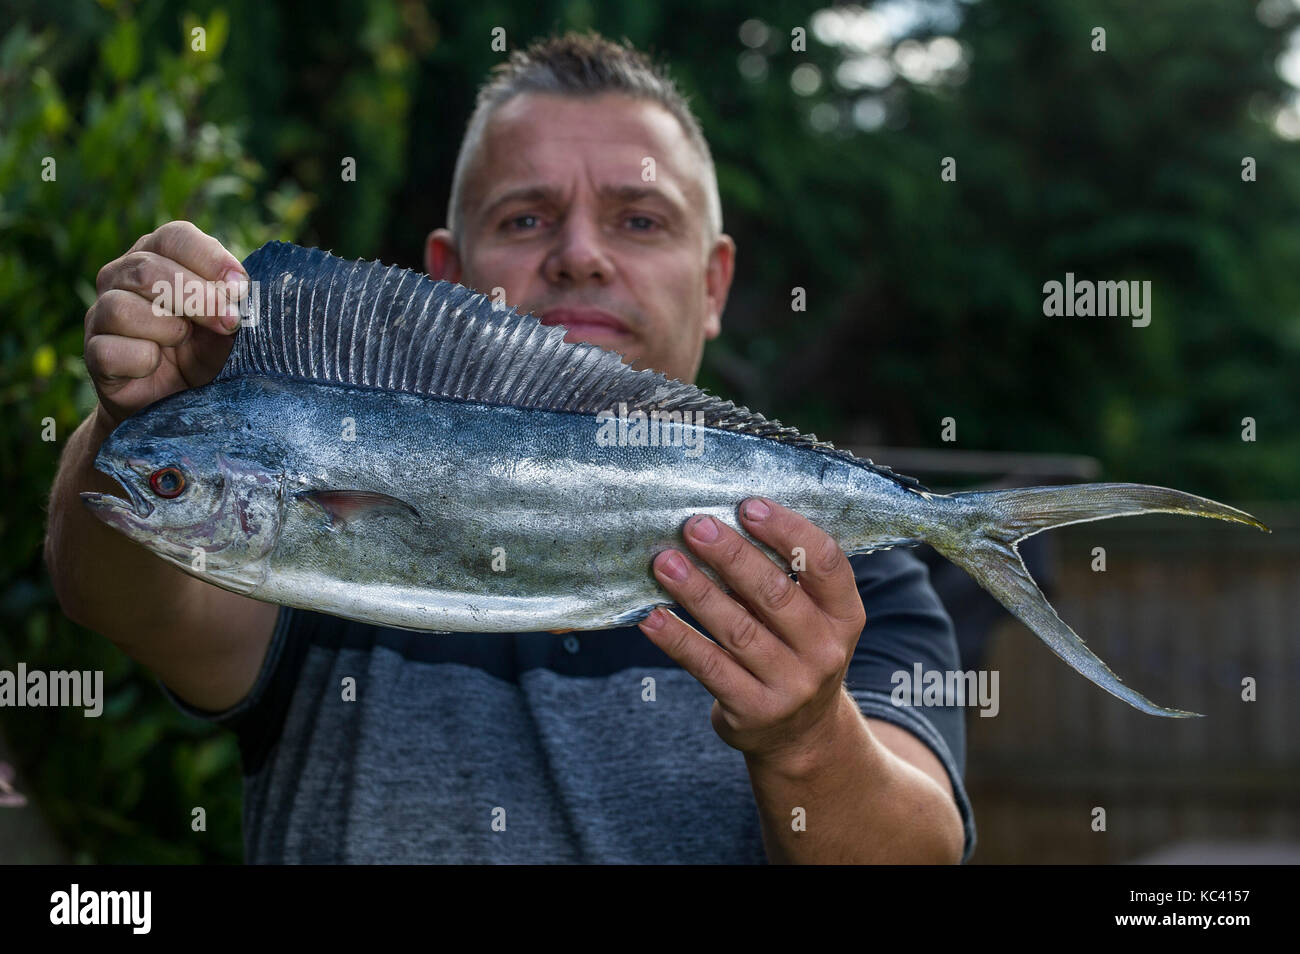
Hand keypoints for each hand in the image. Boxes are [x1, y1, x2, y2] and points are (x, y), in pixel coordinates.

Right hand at [85, 220, 246, 427]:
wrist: (177, 406)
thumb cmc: (204, 356)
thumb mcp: (228, 329)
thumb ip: (234, 307)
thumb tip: (245, 294)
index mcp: (158, 258)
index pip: (174, 237)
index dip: (209, 258)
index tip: (240, 287)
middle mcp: (122, 278)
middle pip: (147, 269)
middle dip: (197, 297)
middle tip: (229, 323)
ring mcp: (102, 315)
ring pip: (122, 307)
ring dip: (168, 328)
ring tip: (184, 343)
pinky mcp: (94, 354)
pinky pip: (111, 350)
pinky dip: (143, 360)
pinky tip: (157, 366)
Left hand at [638, 497, 867, 770]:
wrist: (802, 736)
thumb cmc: (794, 652)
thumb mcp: (810, 619)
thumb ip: (782, 577)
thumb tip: (721, 523)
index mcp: (845, 615)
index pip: (826, 563)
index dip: (788, 530)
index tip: (748, 506)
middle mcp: (824, 651)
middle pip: (776, 594)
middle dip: (732, 556)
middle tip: (695, 526)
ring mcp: (790, 685)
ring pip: (737, 630)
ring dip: (696, 592)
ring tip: (664, 563)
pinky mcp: (753, 710)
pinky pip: (708, 667)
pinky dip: (677, 639)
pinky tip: (651, 616)